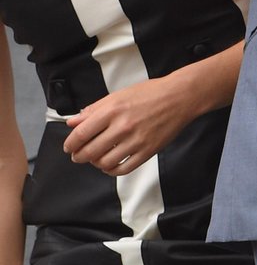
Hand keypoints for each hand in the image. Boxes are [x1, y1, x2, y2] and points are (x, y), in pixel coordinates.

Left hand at [63, 75, 195, 175]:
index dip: (70, 144)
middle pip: (90, 151)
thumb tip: (73, 122)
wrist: (179, 97)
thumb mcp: (119, 95)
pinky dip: (112, 171)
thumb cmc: (151, 93)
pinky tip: (111, 165)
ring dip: (95, 164)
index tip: (68, 147)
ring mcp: (135, 140)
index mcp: (112, 110)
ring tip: (96, 159)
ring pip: (105, 162)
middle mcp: (122, 126)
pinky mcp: (147, 151)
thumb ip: (94, 109)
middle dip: (79, 156)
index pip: (80, 134)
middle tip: (78, 156)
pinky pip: (123, 169)